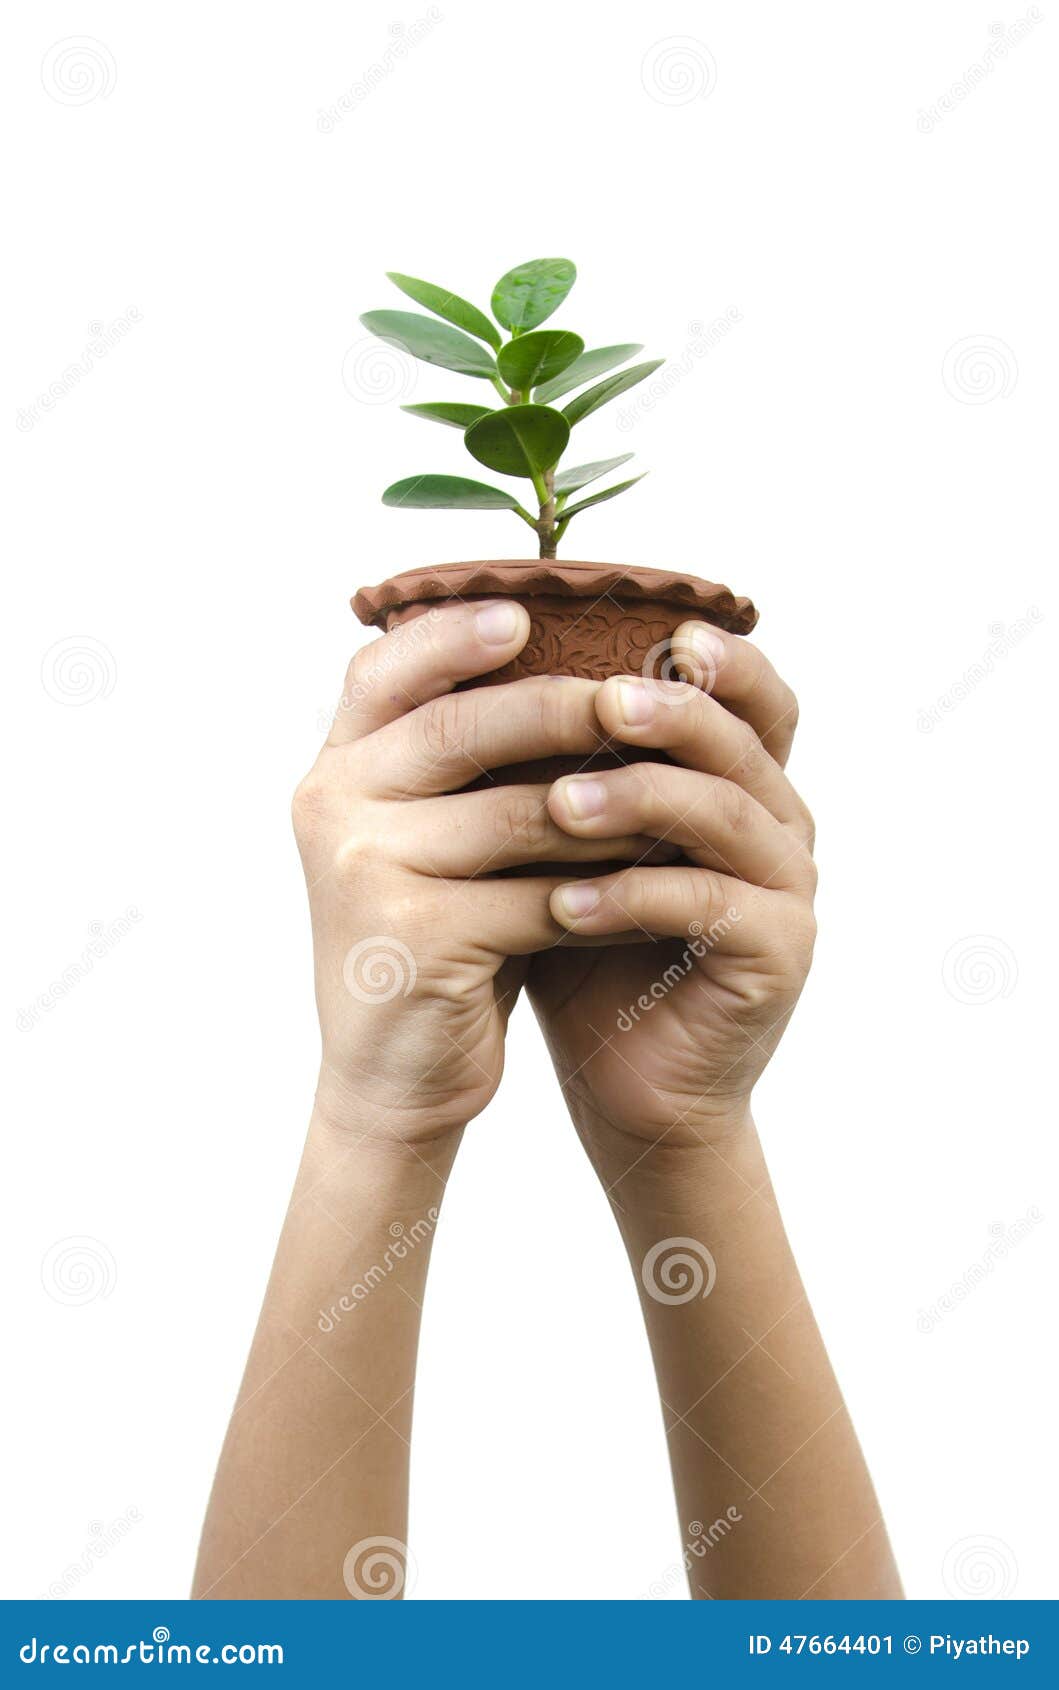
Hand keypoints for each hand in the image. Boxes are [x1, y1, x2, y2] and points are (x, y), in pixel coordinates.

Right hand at [292, 601, 666, 1140]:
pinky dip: (605, 888)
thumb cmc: (435, 941)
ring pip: (518, 813)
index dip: (452, 635)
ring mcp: (367, 875)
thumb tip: (565, 672)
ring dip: (607, 803)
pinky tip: (654, 880)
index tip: (525, 613)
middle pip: (459, 727)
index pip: (381, 672)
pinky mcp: (417, 941)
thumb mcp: (426, 842)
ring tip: (676, 783)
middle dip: (561, 705)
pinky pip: (539, 895)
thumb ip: (462, 769)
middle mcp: (333, 811)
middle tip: (642, 694)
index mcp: (333, 774)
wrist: (393, 1078)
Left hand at [527, 624, 816, 1145]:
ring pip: (728, 817)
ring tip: (560, 804)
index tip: (656, 627)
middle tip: (603, 698)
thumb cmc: (586, 944)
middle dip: (672, 712)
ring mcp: (788, 891)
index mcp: (740, 781)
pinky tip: (565, 904)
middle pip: (743, 741)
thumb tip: (469, 666)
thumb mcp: (567, 841)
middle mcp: (779, 825)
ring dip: (642, 801)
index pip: (752, 695)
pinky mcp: (777, 956)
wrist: (624, 1077)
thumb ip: (555, 761)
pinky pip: (712, 908)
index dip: (719, 656)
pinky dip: (636, 898)